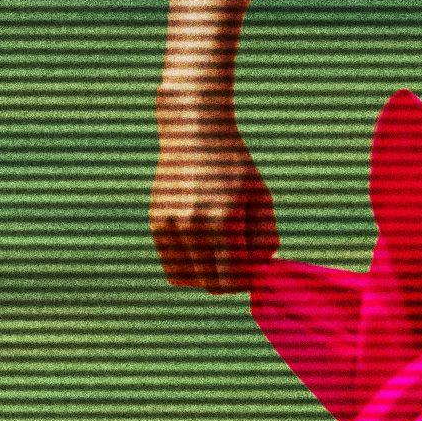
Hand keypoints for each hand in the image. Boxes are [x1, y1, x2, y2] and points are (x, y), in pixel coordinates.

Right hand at [151, 110, 279, 294]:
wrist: (194, 135)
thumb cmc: (235, 167)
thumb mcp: (261, 197)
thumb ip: (265, 239)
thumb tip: (259, 273)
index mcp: (224, 220)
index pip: (234, 279)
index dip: (247, 283)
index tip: (253, 273)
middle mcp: (194, 226)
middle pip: (212, 285)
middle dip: (230, 282)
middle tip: (238, 264)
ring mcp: (171, 226)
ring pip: (191, 279)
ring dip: (208, 275)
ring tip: (219, 252)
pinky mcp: (156, 224)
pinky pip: (172, 268)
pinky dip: (189, 268)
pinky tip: (201, 248)